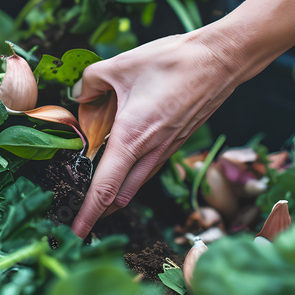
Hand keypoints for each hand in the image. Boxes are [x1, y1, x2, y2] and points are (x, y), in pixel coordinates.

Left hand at [70, 29, 249, 237]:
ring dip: (113, 192)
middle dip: (96, 210)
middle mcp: (150, 151)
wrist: (219, 60)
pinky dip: (129, 173)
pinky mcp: (176, 142)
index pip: (104, 188)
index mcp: (132, 137)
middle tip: (74, 211)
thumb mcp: (120, 64)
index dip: (87, 214)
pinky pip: (147, 168)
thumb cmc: (173, 61)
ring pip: (134, 184)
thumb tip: (77, 95)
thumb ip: (89, 82)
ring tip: (93, 188)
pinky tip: (120, 157)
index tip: (74, 234)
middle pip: (118, 196)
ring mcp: (166, 150)